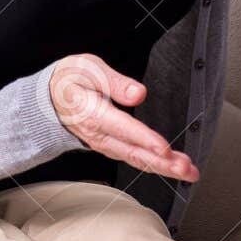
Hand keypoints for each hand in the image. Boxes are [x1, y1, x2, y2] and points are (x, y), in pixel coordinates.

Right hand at [48, 54, 198, 181]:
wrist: (51, 99)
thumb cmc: (71, 80)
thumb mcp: (88, 69)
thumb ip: (114, 81)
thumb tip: (139, 93)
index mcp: (92, 113)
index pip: (121, 128)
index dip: (143, 138)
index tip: (163, 147)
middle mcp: (99, 135)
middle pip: (133, 152)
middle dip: (161, 163)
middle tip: (185, 169)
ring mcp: (105, 144)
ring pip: (136, 159)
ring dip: (164, 167)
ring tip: (189, 171)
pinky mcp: (112, 147)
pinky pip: (135, 159)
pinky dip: (156, 165)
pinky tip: (175, 167)